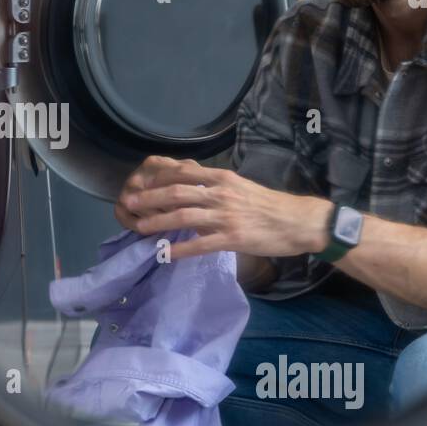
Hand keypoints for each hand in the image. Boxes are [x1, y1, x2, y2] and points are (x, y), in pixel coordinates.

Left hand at [119, 156, 332, 260]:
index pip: (183, 171)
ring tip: (140, 228)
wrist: (296, 221)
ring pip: (184, 217)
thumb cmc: (266, 204)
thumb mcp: (238, 186)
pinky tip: (165, 254)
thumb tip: (187, 185)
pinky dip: (180, 249)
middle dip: (150, 198)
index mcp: (222, 178)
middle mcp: (221, 194)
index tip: (140, 182)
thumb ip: (214, 185)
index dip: (158, 177)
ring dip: (159, 222)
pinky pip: (201, 244)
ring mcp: (226, 216)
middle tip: (130, 204)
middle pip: (177, 192)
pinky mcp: (233, 238)